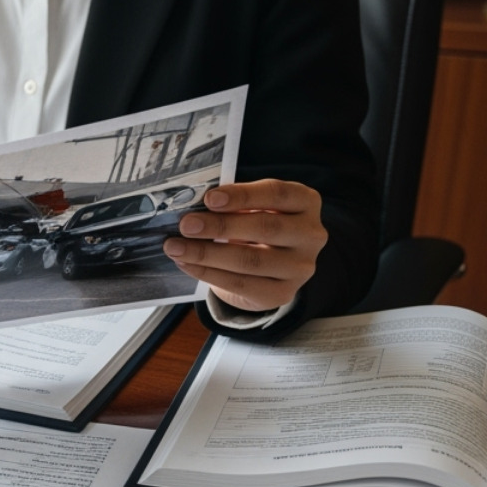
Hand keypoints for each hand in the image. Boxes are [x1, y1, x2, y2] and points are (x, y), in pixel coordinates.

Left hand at [162, 179, 325, 312]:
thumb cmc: (258, 224)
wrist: (272, 267)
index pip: (277, 194)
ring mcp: (300, 267)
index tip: (210, 198)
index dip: (243, 195)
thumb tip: (194, 206)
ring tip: (175, 247)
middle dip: (220, 226)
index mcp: (306, 202)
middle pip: (265, 227)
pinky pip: (241, 284)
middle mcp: (311, 235)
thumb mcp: (254, 206)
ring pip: (251, 260)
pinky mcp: (282, 293)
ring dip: (206, 253)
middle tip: (185, 224)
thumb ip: (233, 203)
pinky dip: (208, 273)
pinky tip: (186, 263)